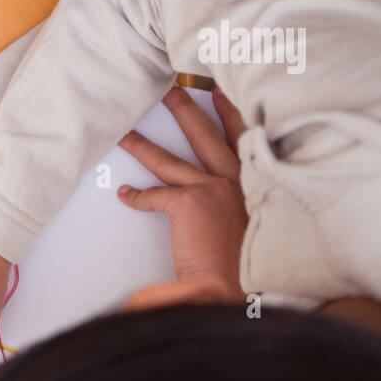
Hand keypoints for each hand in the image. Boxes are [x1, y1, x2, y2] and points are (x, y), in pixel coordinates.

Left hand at [116, 86, 248, 298]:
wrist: (237, 291)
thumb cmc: (249, 268)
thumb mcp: (253, 229)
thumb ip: (242, 212)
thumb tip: (226, 210)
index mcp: (256, 184)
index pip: (244, 140)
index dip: (233, 115)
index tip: (222, 93)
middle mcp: (237, 181)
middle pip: (206, 136)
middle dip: (187, 110)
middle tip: (171, 89)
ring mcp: (212, 189)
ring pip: (168, 160)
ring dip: (143, 144)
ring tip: (126, 130)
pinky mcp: (188, 203)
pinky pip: (152, 195)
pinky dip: (135, 196)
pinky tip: (124, 193)